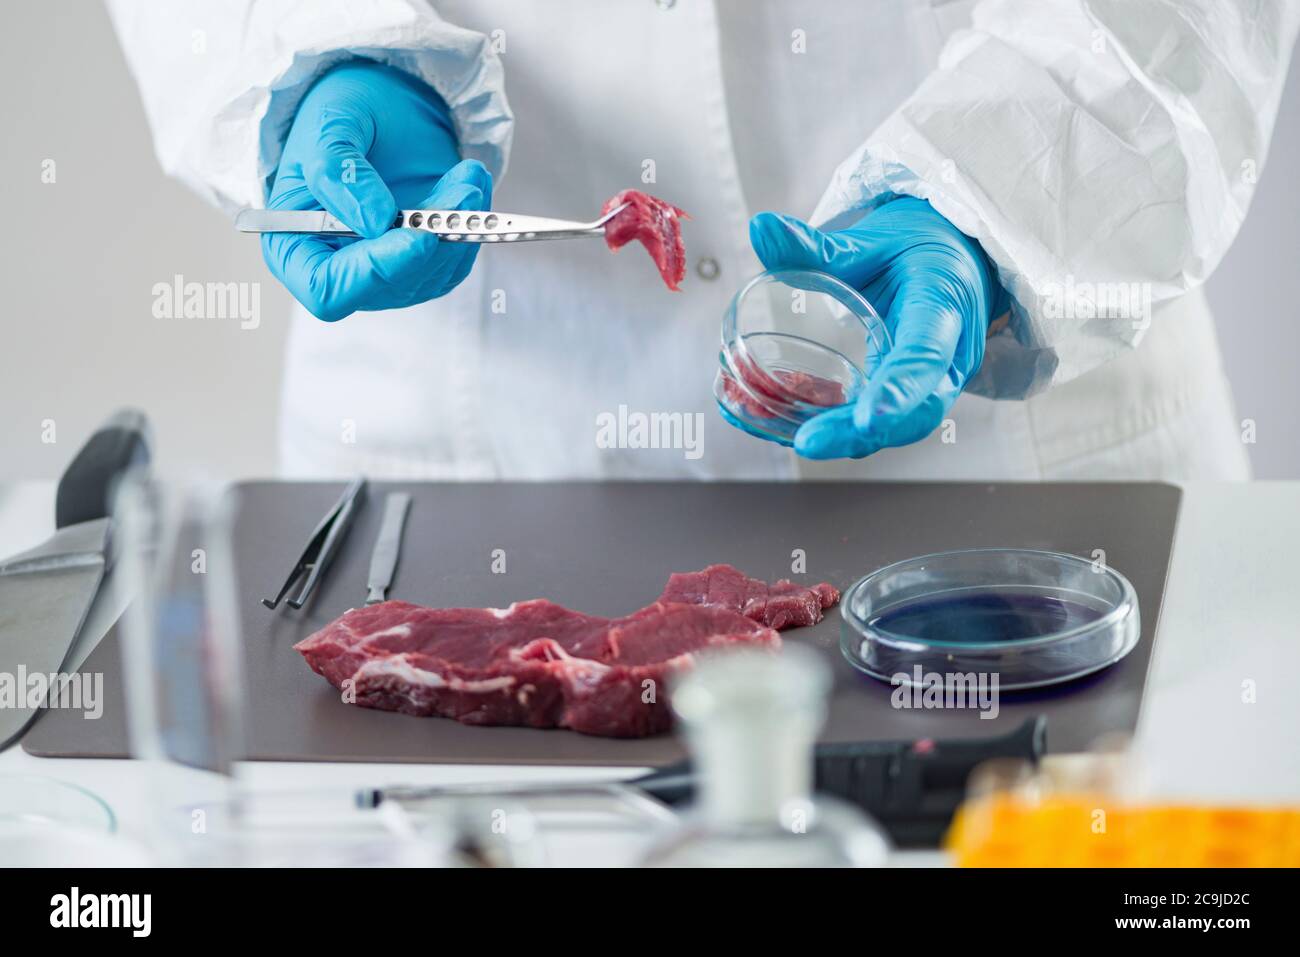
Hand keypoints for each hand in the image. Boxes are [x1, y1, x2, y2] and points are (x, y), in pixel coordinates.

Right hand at [262, 60, 490, 321]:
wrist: (384, 103)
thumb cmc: (345, 112)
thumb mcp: (330, 123)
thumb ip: (339, 171)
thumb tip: (375, 223)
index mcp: (294, 245)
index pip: (328, 289)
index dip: (372, 273)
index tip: (415, 237)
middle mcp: (339, 269)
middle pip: (389, 286)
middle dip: (431, 240)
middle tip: (463, 190)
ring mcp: (384, 272)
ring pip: (430, 275)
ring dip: (456, 227)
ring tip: (469, 175)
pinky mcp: (423, 264)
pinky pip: (454, 261)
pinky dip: (469, 225)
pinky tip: (470, 183)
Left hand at [747, 197, 1000, 458]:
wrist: (956, 259)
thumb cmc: (917, 249)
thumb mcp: (870, 239)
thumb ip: (815, 245)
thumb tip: (761, 227)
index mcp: (944, 305)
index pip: (926, 354)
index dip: (900, 389)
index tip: (868, 418)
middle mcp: (952, 352)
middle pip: (919, 409)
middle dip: (863, 432)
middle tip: (808, 442)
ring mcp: (939, 380)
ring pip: (904, 426)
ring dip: (849, 439)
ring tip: (793, 437)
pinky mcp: (917, 395)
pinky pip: (887, 423)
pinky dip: (845, 430)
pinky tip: (797, 426)